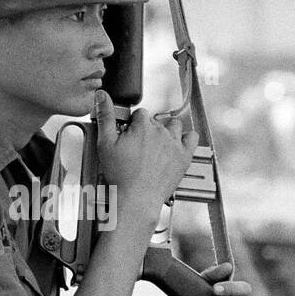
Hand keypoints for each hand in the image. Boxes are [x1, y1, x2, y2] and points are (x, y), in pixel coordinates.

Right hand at [94, 91, 196, 230]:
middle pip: (156, 120)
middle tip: (138, 146)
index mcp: (143, 126)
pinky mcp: (184, 156)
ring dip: (166, 130)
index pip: (140, 114)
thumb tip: (102, 96)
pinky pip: (192, 137)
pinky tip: (177, 144)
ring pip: (174, 125)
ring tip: (156, 145)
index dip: (132, 124)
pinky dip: (186, 138)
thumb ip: (105, 116)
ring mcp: (175, 143)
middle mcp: (161, 131)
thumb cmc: (121, 176)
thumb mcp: (105, 143)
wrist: (136, 199)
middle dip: (147, 130)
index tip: (128, 136)